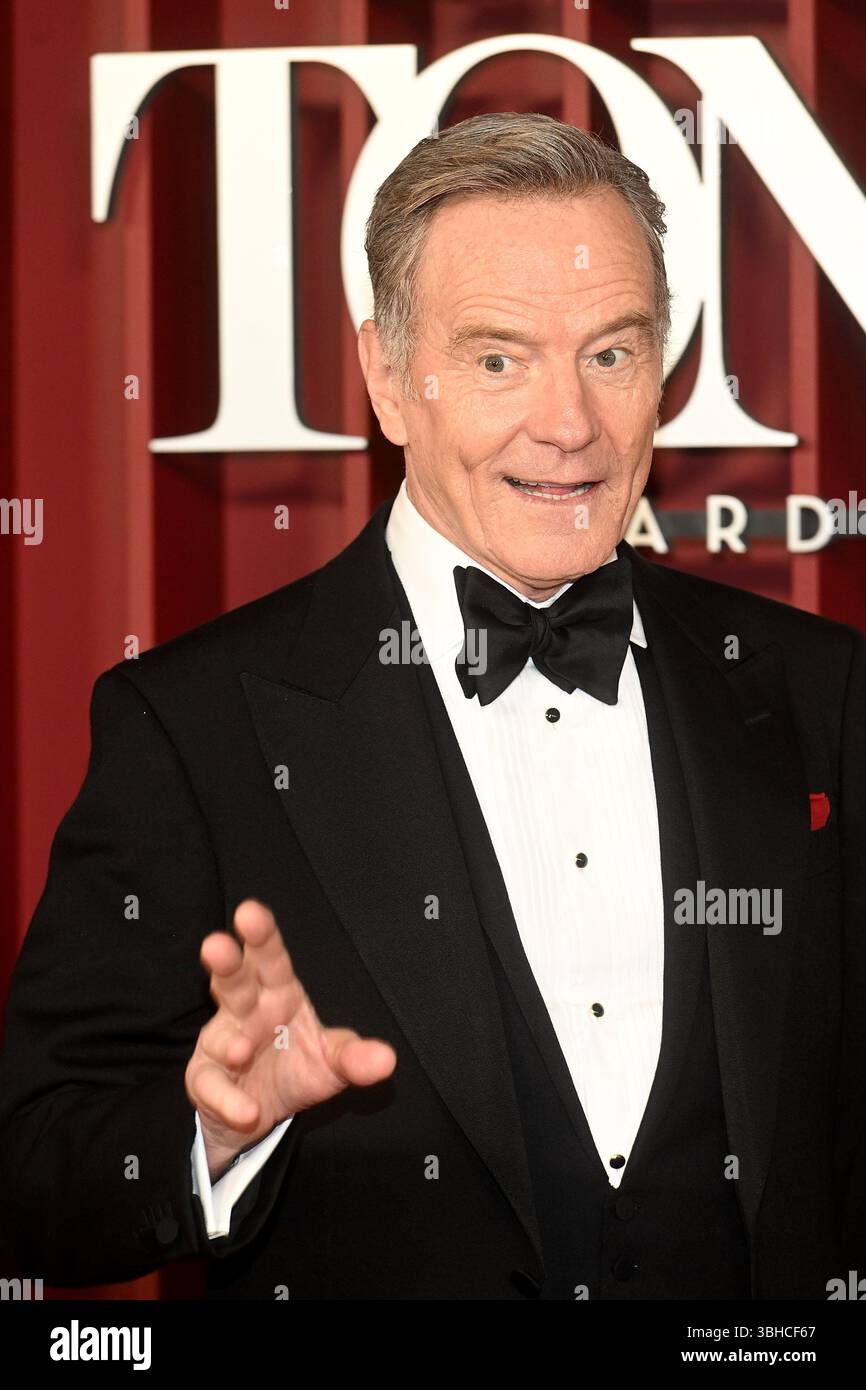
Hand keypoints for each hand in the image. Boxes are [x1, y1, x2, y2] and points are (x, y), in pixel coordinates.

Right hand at [186, 899, 396, 1179]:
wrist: (259, 1113)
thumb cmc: (295, 1068)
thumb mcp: (331, 1064)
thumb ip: (354, 1058)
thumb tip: (387, 1059)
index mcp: (278, 993)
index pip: (271, 959)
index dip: (261, 935)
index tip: (250, 911)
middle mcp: (245, 1010)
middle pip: (234, 980)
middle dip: (226, 963)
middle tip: (217, 944)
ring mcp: (221, 1042)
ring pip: (218, 1032)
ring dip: (227, 1039)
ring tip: (240, 1050)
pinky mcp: (205, 1079)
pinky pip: (213, 1087)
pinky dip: (229, 1100)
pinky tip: (247, 1111)